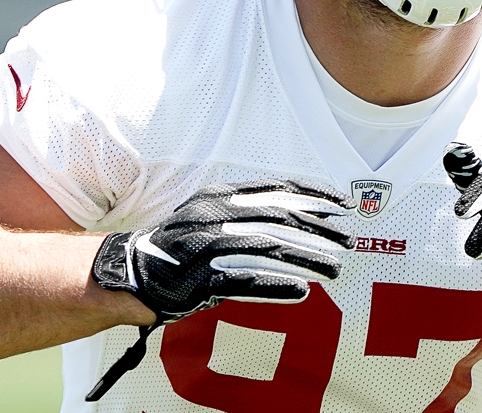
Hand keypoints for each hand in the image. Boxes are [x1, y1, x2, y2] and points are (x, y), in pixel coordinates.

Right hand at [86, 178, 355, 400]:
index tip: (344, 206)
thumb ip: (247, 208)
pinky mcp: (198, 280)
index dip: (314, 196)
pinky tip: (301, 292)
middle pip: (279, 219)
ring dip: (306, 260)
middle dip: (319, 231)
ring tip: (335, 270)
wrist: (132, 271)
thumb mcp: (210, 212)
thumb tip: (298, 211)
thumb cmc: (180, 243)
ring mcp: (205, 247)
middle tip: (349, 244)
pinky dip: (274, 286)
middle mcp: (214, 216)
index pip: (277, 190)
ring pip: (267, 250)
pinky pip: (243, 282)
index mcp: (220, 195)